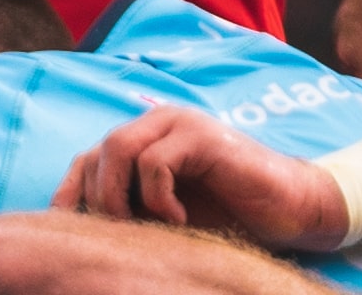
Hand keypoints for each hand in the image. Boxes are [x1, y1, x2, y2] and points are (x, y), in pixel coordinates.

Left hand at [59, 113, 338, 244]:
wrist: (293, 209)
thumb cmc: (232, 215)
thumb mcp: (170, 215)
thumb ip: (135, 208)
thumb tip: (85, 231)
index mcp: (146, 140)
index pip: (89, 158)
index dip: (72, 193)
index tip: (68, 231)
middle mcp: (158, 124)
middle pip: (98, 152)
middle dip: (97, 199)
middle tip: (116, 237)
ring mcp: (180, 125)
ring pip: (119, 148)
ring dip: (118, 195)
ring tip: (137, 227)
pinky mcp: (202, 137)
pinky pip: (155, 161)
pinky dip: (156, 196)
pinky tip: (178, 219)